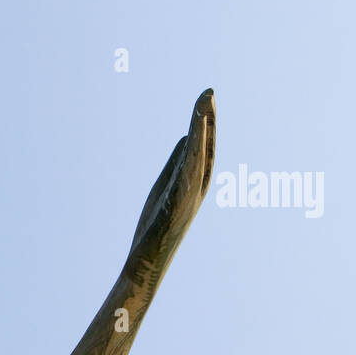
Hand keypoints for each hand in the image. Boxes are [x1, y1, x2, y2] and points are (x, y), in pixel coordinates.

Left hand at [127, 89, 215, 274]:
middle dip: (208, 120)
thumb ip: (177, 163)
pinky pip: (186, 175)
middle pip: (205, 148)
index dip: (206, 124)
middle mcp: (196, 189)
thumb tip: (185, 137)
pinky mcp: (176, 206)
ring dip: (202, 129)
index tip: (206, 98)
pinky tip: (190, 134)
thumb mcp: (166, 188)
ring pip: (199, 157)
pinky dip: (191, 154)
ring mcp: (188, 197)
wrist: (146, 262)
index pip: (202, 148)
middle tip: (209, 92)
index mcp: (192, 184)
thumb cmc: (156, 229)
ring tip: (203, 102)